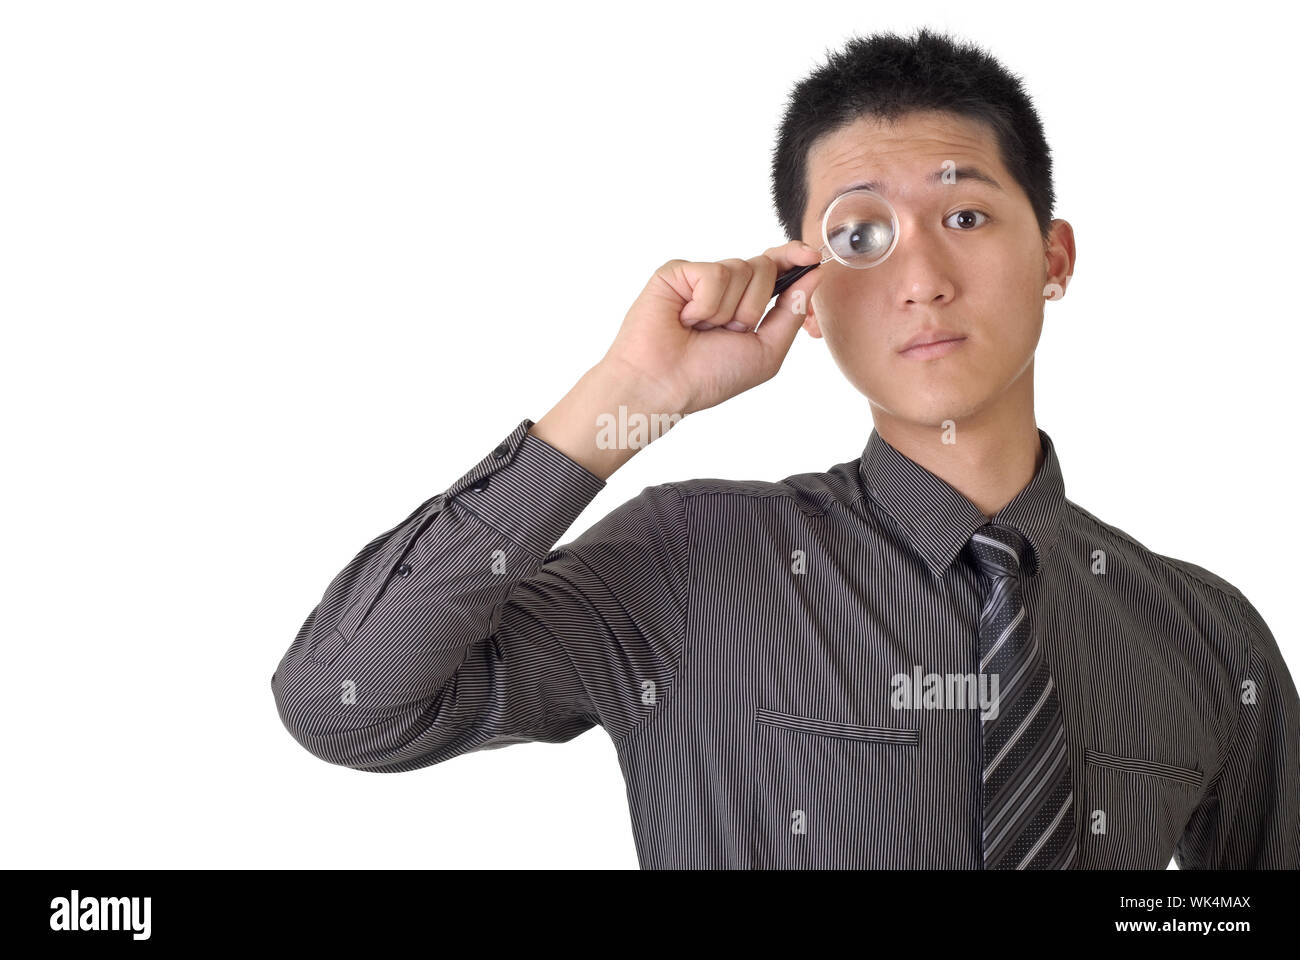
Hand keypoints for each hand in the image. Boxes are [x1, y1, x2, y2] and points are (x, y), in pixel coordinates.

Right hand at [599, 240, 824, 416]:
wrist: (664, 384)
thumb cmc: (709, 376)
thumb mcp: (767, 352)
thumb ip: (793, 313)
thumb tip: (815, 274)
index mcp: (745, 303)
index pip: (776, 269)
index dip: (793, 258)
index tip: (810, 257)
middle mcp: (724, 288)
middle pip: (764, 267)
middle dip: (753, 307)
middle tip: (725, 332)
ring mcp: (700, 278)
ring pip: (740, 269)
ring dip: (727, 311)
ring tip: (701, 329)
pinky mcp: (677, 272)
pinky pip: (714, 275)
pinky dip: (706, 305)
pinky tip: (686, 319)